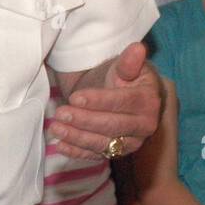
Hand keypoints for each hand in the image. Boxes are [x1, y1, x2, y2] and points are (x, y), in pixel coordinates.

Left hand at [51, 43, 160, 160]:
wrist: (126, 95)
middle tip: (61, 113)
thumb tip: (137, 48)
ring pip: (103, 143)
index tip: (76, 97)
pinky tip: (61, 145)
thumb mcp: (126, 66)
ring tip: (56, 128)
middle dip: (84, 121)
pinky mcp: (117, 153)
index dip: (99, 101)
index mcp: (149, 101)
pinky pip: (96, 156)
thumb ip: (129, 61)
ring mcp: (131, 142)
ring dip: (77, 137)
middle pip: (112, 126)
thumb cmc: (126, 78)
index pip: (123, 102)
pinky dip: (77, 152)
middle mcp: (144, 126)